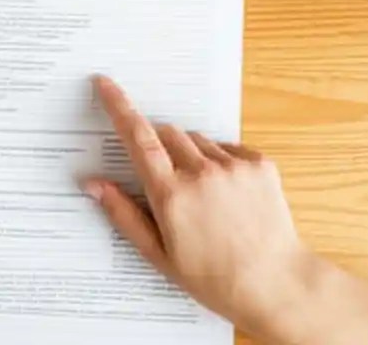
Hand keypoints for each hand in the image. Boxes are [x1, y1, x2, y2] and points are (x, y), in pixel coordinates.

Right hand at [85, 76, 314, 342]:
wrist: (274, 283)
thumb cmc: (213, 277)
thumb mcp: (159, 253)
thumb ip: (124, 214)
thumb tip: (94, 183)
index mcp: (171, 195)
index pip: (137, 138)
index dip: (118, 106)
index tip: (105, 83)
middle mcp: (201, 173)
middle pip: (168, 133)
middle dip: (159, 146)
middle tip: (166, 180)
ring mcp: (233, 166)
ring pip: (198, 140)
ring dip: (191, 155)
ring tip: (203, 197)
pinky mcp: (259, 164)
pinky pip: (228, 148)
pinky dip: (221, 161)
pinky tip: (227, 195)